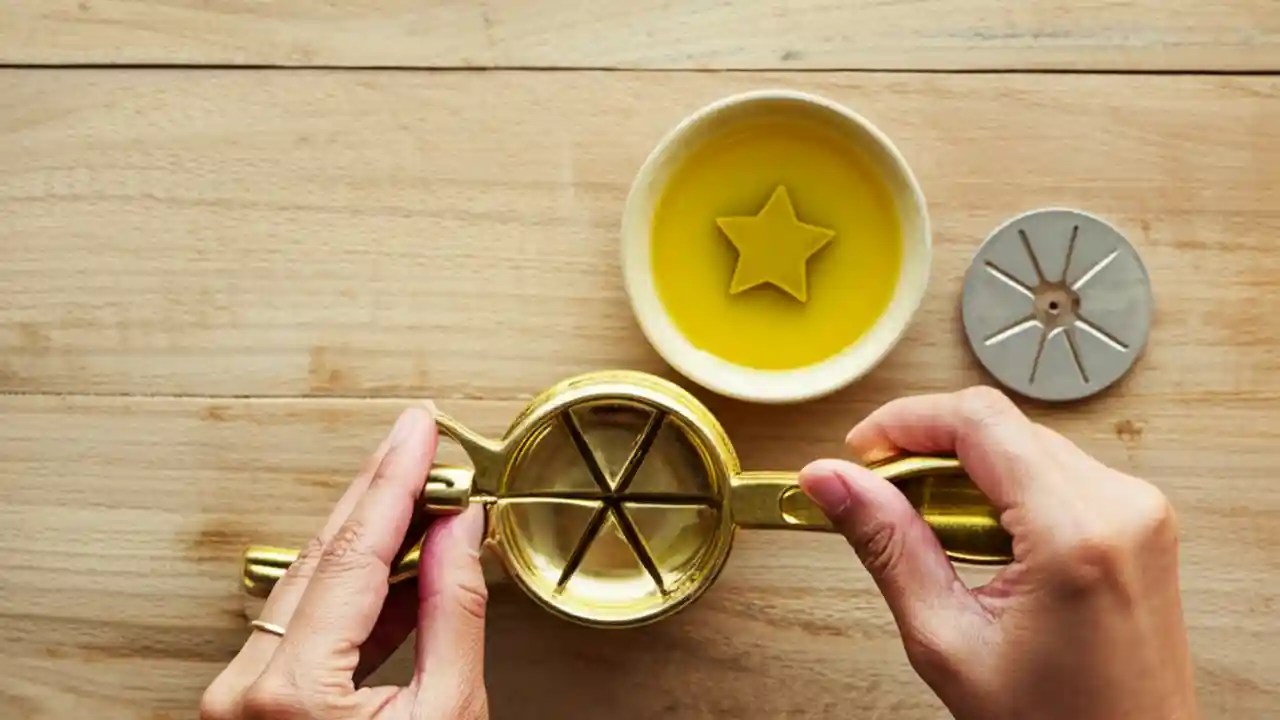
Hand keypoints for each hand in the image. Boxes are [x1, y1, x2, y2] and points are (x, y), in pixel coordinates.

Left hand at [201, 406, 488, 719]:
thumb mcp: (448, 714)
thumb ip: (453, 615)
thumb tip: (458, 531)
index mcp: (294, 690)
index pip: (353, 555)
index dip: (395, 483)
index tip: (420, 432)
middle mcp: (249, 687)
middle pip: (324, 557)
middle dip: (382, 493)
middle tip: (420, 442)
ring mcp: (241, 695)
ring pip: (311, 583)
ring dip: (372, 536)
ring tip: (423, 491)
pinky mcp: (251, 702)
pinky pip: (304, 622)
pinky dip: (356, 589)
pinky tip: (400, 559)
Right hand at [799, 387, 1196, 719]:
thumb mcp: (947, 639)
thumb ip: (886, 545)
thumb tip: (833, 481)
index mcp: (1077, 534)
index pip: (980, 420)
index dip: (906, 420)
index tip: (863, 449)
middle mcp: (1121, 508)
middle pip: (1002, 426)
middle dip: (930, 448)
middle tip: (880, 493)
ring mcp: (1139, 511)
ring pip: (1026, 443)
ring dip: (966, 469)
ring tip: (930, 528)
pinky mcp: (1138, 521)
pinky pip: (1056, 470)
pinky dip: (1003, 488)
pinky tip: (977, 535)